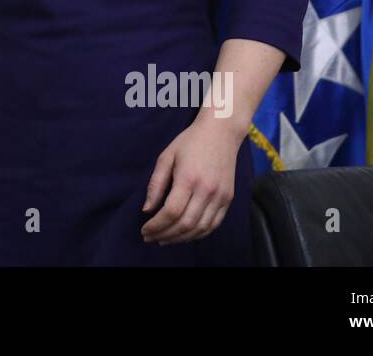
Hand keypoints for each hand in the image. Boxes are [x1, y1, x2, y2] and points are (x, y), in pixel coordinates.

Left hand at [140, 117, 242, 244]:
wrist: (221, 133)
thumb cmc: (190, 142)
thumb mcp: (166, 157)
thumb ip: (156, 184)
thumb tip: (147, 209)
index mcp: (188, 178)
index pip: (171, 212)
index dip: (156, 225)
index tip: (144, 230)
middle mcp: (207, 190)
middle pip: (185, 224)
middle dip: (165, 235)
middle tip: (151, 238)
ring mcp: (220, 196)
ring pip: (200, 229)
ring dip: (181, 238)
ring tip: (165, 239)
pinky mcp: (228, 199)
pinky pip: (213, 225)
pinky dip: (198, 234)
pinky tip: (185, 235)